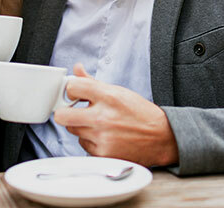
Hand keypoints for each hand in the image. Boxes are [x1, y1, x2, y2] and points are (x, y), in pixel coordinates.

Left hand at [53, 63, 178, 166]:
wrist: (161, 137)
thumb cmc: (140, 113)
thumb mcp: (118, 91)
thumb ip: (93, 82)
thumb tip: (77, 69)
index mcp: (108, 96)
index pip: (72, 88)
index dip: (71, 90)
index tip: (74, 94)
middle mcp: (103, 117)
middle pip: (62, 116)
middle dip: (65, 112)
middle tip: (73, 111)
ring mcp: (102, 138)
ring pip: (73, 131)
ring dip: (81, 127)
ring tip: (98, 124)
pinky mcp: (103, 154)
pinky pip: (83, 145)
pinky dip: (90, 141)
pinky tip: (104, 137)